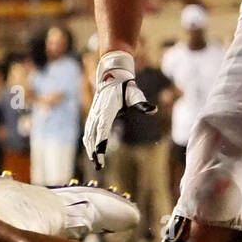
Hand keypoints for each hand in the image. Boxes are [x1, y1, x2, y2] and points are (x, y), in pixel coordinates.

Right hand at [83, 50, 154, 168]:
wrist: (111, 76)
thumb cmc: (124, 87)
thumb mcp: (135, 94)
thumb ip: (142, 104)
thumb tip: (153, 109)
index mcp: (107, 110)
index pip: (102, 130)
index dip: (100, 143)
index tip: (99, 154)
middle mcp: (97, 113)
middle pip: (93, 136)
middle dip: (94, 151)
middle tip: (99, 165)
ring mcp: (93, 115)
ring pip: (88, 135)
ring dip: (90, 149)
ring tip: (95, 162)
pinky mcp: (92, 115)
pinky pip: (88, 131)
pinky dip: (88, 142)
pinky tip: (91, 151)